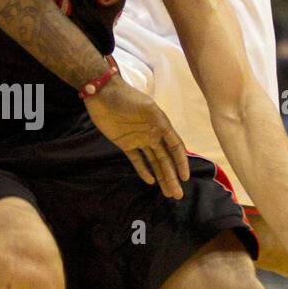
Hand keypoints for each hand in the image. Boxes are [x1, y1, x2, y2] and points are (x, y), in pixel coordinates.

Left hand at [85, 74, 190, 197]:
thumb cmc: (125, 97)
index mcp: (161, 126)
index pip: (175, 147)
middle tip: (177, 195)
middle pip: (165, 159)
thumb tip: (169, 135)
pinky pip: (137, 160)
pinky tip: (150, 181)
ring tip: (168, 193)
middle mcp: (153, 135)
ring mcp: (139, 140)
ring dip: (162, 177)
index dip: (181, 162)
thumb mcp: (146, 106)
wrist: (102, 93)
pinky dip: (143, 170)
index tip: (184, 177)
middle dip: (172, 177)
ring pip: (154, 162)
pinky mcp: (125, 144)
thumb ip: (158, 121)